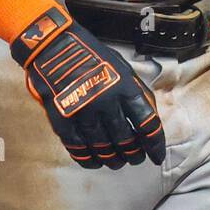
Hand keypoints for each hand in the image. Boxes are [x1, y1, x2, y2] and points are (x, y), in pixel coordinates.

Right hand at [11, 17, 164, 170]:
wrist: (53, 47)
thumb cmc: (92, 56)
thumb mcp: (122, 67)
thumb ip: (136, 93)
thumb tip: (150, 119)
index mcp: (125, 87)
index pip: (147, 125)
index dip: (155, 145)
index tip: (156, 156)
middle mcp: (106, 102)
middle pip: (126, 141)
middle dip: (134, 155)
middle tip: (135, 158)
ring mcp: (83, 113)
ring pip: (104, 149)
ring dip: (114, 160)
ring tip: (117, 162)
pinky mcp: (63, 121)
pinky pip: (79, 149)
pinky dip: (90, 159)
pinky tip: (95, 161)